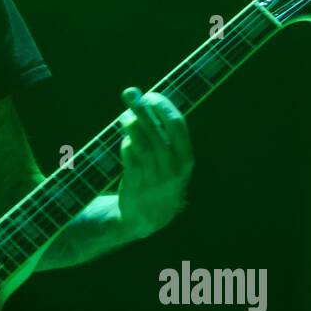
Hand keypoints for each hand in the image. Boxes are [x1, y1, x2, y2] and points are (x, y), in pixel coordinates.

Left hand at [117, 86, 192, 238]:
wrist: (149, 218)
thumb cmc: (159, 178)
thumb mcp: (172, 161)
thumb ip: (163, 135)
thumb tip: (146, 101)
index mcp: (186, 159)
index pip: (177, 124)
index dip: (162, 106)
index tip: (150, 95)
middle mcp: (172, 168)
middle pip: (157, 131)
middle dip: (142, 109)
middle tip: (130, 93)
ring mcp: (154, 178)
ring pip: (141, 144)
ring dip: (131, 125)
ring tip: (124, 115)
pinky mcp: (136, 185)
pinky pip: (130, 159)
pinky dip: (126, 146)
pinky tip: (125, 140)